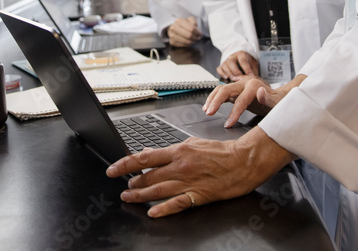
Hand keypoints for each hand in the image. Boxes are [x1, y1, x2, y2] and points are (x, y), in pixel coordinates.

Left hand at [105, 128, 294, 216]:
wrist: (244, 160)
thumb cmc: (221, 152)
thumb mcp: (192, 144)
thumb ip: (171, 151)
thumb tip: (150, 153)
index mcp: (179, 151)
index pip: (144, 158)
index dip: (125, 165)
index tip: (113, 170)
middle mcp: (181, 166)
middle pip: (148, 176)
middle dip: (132, 183)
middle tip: (123, 187)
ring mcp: (189, 181)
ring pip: (158, 189)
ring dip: (140, 195)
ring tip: (128, 198)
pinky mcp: (199, 195)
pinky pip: (177, 203)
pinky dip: (163, 208)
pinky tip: (152, 212)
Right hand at [166, 17, 200, 46]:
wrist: (174, 28)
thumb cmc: (184, 24)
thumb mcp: (189, 19)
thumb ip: (194, 21)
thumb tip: (195, 27)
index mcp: (179, 21)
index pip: (191, 28)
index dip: (198, 32)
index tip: (200, 34)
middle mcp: (174, 27)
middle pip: (189, 35)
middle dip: (195, 37)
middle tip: (198, 38)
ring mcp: (172, 35)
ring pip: (186, 41)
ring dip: (192, 41)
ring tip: (194, 40)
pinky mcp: (172, 42)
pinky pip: (183, 45)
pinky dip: (188, 44)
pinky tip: (189, 42)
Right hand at [203, 75, 305, 127]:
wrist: (279, 96)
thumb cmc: (278, 102)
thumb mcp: (277, 102)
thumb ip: (268, 98)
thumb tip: (260, 92)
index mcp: (254, 85)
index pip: (240, 100)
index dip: (234, 113)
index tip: (228, 124)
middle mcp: (245, 82)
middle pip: (226, 89)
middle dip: (216, 101)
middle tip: (209, 113)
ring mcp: (239, 84)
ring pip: (221, 88)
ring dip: (212, 99)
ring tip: (207, 110)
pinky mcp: (236, 89)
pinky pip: (222, 92)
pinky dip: (214, 98)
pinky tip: (209, 106)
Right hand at [216, 51, 257, 80]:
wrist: (242, 58)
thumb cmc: (248, 62)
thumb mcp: (253, 64)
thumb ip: (254, 71)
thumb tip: (255, 80)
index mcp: (242, 54)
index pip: (243, 60)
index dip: (246, 68)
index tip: (250, 76)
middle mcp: (233, 56)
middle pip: (231, 62)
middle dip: (235, 71)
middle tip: (239, 78)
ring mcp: (226, 60)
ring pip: (224, 65)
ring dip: (228, 73)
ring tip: (233, 79)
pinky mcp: (222, 65)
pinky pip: (219, 68)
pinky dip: (222, 73)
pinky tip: (226, 77)